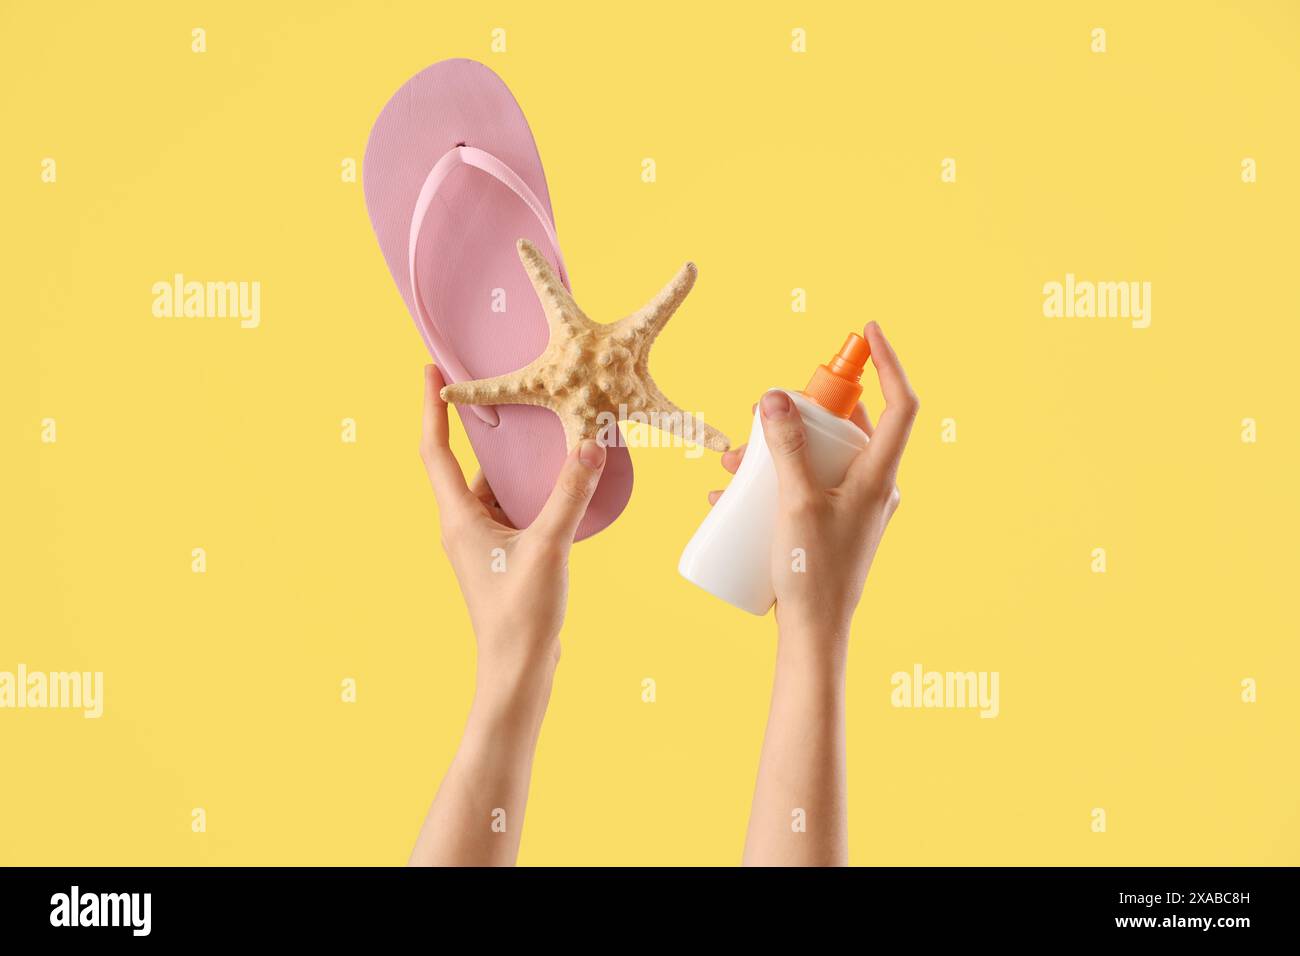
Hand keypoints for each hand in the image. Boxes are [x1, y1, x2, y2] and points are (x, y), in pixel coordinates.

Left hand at [411, 364, 606, 866]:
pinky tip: (560, 479)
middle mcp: (465, 527)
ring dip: (511, 458)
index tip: (431, 371)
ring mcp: (484, 544)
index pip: (435, 452)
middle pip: (464, 463)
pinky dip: (530, 487)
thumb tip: (590, 444)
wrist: (517, 674)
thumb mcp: (548, 548)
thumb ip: (568, 495)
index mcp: (459, 519)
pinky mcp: (506, 558)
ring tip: (537, 424)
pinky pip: (514, 508)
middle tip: (497, 385)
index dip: (431, 409)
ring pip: (494, 486)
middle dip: (479, 425)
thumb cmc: (520, 617)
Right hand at [708, 322, 917, 663]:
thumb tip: (772, 396)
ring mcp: (853, 506)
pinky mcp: (831, 524)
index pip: (900, 404)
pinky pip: (804, 486)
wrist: (814, 634)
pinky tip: (729, 498)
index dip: (888, 362)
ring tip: (729, 464)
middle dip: (795, 415)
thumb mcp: (794, 502)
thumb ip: (786, 447)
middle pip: (844, 428)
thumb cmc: (813, 573)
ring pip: (818, 457)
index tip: (868, 331)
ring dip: (774, 451)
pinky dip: (771, 482)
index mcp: (879, 475)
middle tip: (756, 415)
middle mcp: (873, 486)